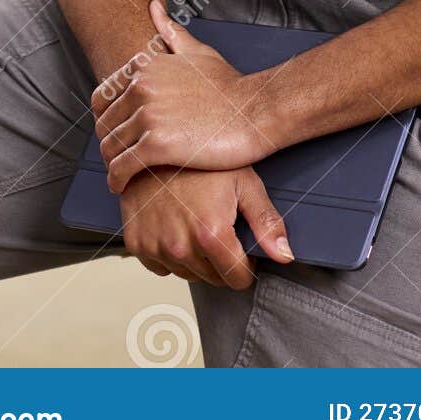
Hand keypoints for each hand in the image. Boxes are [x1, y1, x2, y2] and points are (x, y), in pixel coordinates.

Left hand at [92, 0, 277, 183]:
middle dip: (108, 143)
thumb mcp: (198, 52)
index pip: (102, 97)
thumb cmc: (229, 87)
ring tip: (120, 176)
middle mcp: (141, 87)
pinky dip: (117, 180)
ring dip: (111, 164)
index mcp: (146, 67)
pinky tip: (122, 187)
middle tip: (118, 157)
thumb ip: (170, 32)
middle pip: (104, 123)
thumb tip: (151, 6)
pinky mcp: (157, 145)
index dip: (105, 118)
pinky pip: (122, 167)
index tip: (116, 131)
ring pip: (110, 147)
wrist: (254, 111)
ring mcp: (148, 115)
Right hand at [117, 165, 293, 288]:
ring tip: (196, 219)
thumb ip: (266, 222)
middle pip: (212, 278)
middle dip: (221, 260)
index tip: (242, 249)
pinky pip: (160, 265)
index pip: (237, 279)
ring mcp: (155, 246)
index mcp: (211, 234)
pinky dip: (168, 252)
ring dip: (195, 257)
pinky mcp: (135, 242)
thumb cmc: (201, 157)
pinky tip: (174, 224)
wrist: (154, 140)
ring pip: (186, 273)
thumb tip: (285, 256)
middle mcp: (181, 247)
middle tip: (219, 225)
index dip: (245, 266)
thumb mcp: (243, 180)